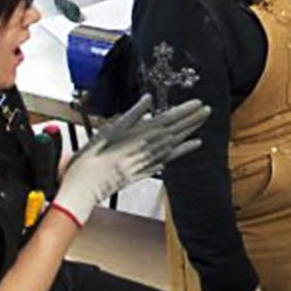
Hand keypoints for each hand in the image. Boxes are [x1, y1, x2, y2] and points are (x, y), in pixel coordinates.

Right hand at [51, 95, 210, 226]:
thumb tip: (147, 99)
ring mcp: (145, 163)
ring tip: (201, 123)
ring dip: (188, 133)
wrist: (83, 191)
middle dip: (191, 121)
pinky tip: (190, 146)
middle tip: (207, 110)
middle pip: (173, 133)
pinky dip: (180, 152)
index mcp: (136, 139)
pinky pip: (167, 160)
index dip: (183, 112)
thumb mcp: (105, 133)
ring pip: (172, 145)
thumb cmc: (88, 162)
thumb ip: (130, 116)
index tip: (197, 104)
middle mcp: (145, 151)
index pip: (166, 121)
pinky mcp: (142, 172)